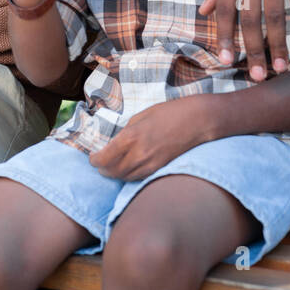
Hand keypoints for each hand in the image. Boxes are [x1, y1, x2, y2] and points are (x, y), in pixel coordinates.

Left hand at [88, 96, 215, 180]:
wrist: (197, 121)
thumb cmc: (169, 112)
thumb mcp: (141, 116)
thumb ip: (126, 131)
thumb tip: (116, 142)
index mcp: (131, 136)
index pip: (104, 157)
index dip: (95, 160)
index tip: (92, 158)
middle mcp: (138, 153)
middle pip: (112, 171)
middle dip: (103, 169)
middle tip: (99, 165)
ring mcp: (150, 163)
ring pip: (125, 177)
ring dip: (115, 174)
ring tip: (111, 168)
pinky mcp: (159, 168)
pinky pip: (138, 177)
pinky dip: (129, 175)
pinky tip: (127, 169)